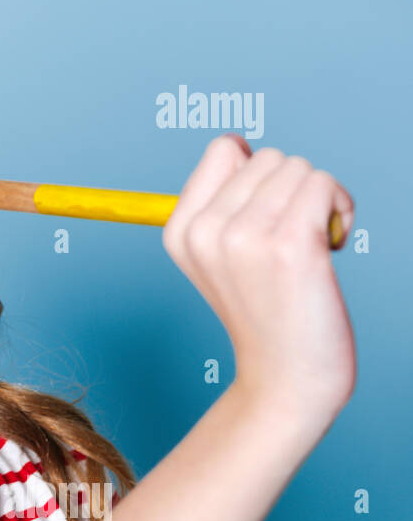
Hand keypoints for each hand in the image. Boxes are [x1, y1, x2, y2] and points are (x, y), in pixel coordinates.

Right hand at [162, 134, 356, 422]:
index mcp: (179, 231)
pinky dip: (340, 207)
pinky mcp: (288, 245)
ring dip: (320, 197)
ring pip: (298, 168)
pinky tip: (334, 244)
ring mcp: (243, 238)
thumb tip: (236, 143)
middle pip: (267, 156)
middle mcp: (204, 231)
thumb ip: (223, 201)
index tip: (267, 213)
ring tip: (315, 243)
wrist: (287, 377)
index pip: (224, 150)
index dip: (258, 174)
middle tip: (297, 237)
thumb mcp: (221, 256)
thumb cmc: (268, 314)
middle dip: (293, 188)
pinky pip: (323, 185)